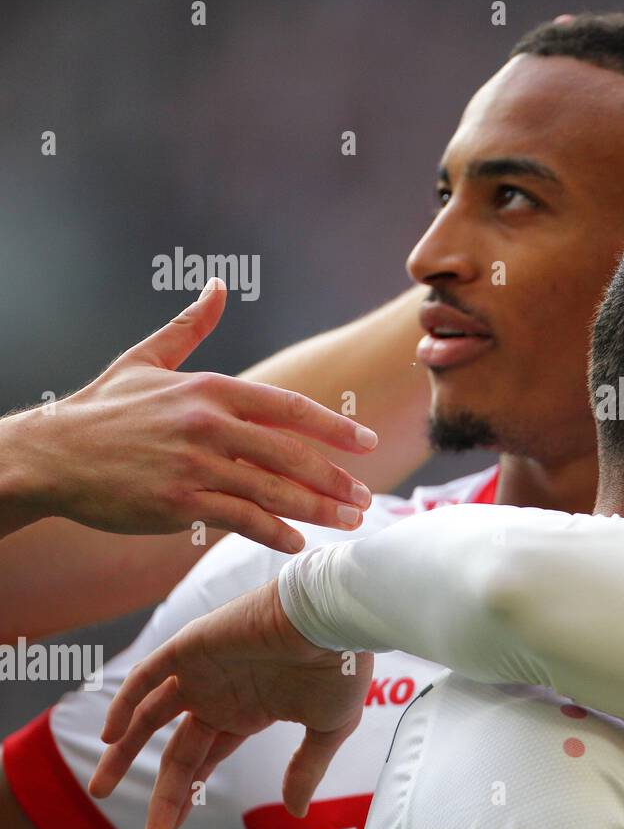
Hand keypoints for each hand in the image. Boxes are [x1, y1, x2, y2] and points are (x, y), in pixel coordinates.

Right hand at [3, 279, 376, 552]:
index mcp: (209, 389)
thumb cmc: (102, 409)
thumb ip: (190, 326)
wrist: (48, 455)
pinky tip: (297, 542)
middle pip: (292, 454)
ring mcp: (193, 465)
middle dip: (337, 478)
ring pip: (273, 491)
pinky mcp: (177, 502)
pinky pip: (238, 519)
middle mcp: (208, 425)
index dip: (335, 428)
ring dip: (318, 509)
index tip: (369, 444)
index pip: (289, 409)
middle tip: (368, 497)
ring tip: (348, 521)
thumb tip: (217, 285)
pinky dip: (273, 532)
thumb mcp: (146, 359)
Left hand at [90, 579, 370, 828]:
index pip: (208, 758)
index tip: (172, 826)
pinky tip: (110, 734)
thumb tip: (296, 810)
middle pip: (179, 751)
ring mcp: (202, 671)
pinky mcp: (190, 647)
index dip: (188, 792)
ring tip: (100, 788)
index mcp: (250, 711)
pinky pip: (145, 676)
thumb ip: (308, 767)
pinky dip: (124, 702)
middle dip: (164, 793)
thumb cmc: (340, 663)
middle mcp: (221, 694)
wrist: (334, 616)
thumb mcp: (330, 726)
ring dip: (123, 751)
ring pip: (150, 716)